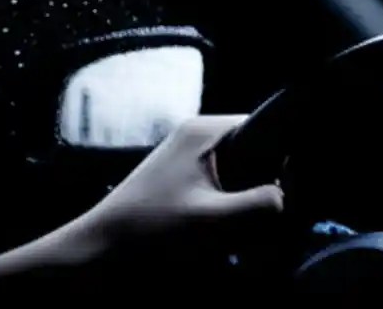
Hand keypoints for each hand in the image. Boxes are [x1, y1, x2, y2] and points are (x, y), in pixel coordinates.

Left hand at [77, 114, 284, 256]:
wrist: (96, 254)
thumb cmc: (150, 232)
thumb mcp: (213, 221)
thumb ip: (260, 205)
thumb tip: (286, 197)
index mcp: (204, 130)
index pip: (266, 127)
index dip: (281, 158)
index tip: (285, 190)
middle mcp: (197, 135)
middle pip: (256, 151)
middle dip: (264, 184)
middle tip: (264, 218)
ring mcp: (188, 157)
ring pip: (242, 171)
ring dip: (247, 201)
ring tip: (244, 229)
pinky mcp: (182, 179)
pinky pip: (224, 186)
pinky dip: (230, 208)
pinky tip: (227, 232)